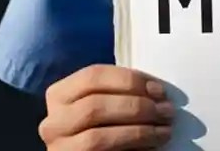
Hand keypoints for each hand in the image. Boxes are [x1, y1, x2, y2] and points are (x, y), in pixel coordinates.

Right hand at [39, 64, 175, 149]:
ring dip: (138, 132)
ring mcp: (59, 148)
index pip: (93, 76)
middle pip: (95, 106)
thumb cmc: (102, 124)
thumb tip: (156, 91)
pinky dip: (131, 150)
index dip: (129, 80)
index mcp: (59, 95)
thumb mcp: (105, 102)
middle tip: (166, 111)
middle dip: (137, 106)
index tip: (158, 89)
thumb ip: (119, 92)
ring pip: (97, 137)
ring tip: (164, 130)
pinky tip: (151, 146)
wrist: (90, 150)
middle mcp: (52, 122)